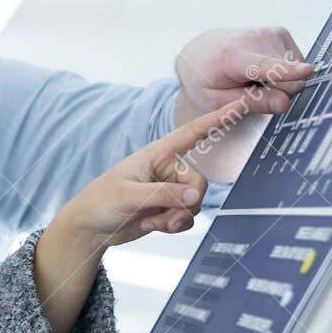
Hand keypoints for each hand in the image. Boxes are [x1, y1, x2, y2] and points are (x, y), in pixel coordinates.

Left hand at [55, 99, 250, 247]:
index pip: (193, 132)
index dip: (217, 119)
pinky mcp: (168, 208)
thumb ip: (164, 194)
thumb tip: (195, 197)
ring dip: (175, 218)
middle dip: (186, 203)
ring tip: (150, 221)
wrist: (90, 227)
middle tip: (164, 216)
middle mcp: (167, 168)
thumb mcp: (129, 195)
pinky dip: (173, 225)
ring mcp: (169, 189)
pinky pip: (186, 217)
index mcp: (158, 153)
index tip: (241, 104)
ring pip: (194, 203)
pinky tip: (151, 225)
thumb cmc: (101, 201)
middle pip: (198, 183)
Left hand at [175, 26, 312, 116]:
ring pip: (295, 72)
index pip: (265, 66)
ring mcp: (270, 33)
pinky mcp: (281, 33)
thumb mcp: (216, 100)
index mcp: (232, 56)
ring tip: (253, 77)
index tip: (307, 71)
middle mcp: (254, 39)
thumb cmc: (205, 78)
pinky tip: (262, 69)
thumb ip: (250, 102)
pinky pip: (295, 63)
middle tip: (252, 89)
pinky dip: (282, 71)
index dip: (288, 71)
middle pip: (288, 79)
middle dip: (277, 92)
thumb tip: (283, 103)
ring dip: (278, 81)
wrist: (201, 51)